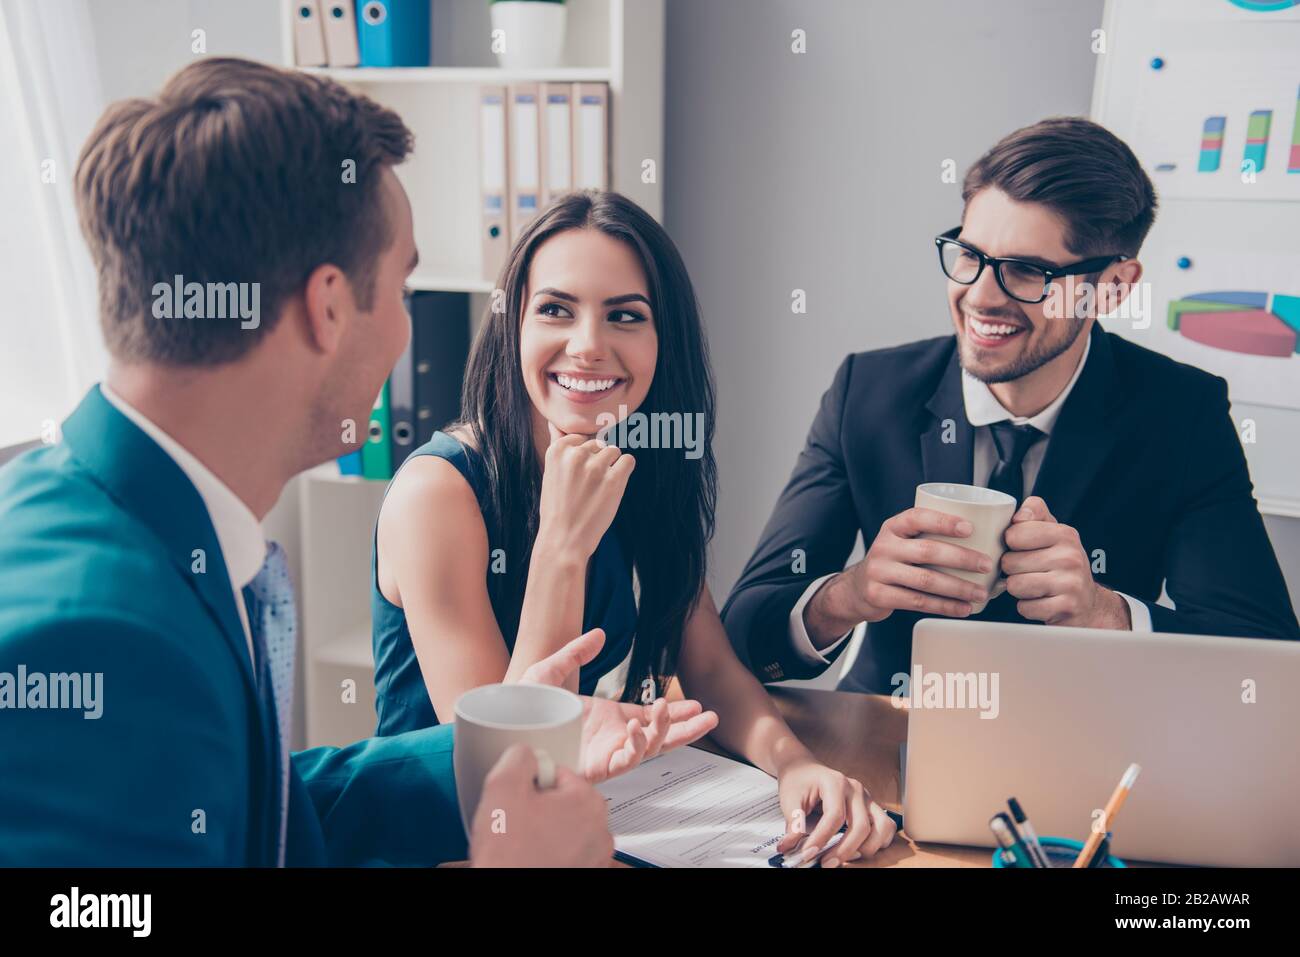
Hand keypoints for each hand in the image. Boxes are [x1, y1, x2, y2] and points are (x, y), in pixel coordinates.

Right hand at [469, 744, 613, 866]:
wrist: (504, 892)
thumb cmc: (509, 855)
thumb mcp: (502, 788)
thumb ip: (519, 757)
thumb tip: (527, 753)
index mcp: (587, 800)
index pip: (558, 773)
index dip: (531, 784)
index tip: (520, 801)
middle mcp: (600, 828)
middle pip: (564, 799)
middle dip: (540, 806)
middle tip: (518, 823)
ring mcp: (596, 855)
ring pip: (566, 826)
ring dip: (546, 829)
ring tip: (524, 842)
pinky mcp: (587, 871)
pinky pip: (569, 850)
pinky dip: (552, 850)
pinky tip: (533, 856)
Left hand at [521, 628, 719, 781]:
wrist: (498, 731)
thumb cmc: (519, 709)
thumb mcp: (548, 670)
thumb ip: (575, 652)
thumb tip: (599, 635)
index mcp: (606, 718)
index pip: (649, 717)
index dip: (674, 712)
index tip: (697, 704)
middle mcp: (609, 738)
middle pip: (658, 737)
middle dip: (686, 730)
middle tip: (710, 717)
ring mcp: (603, 753)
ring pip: (646, 750)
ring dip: (663, 732)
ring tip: (669, 710)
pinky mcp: (593, 768)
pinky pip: (624, 762)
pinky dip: (636, 747)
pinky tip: (637, 728)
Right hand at [535, 421, 634, 560]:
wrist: (563, 540)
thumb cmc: (558, 508)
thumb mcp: (551, 473)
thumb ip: (558, 446)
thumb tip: (555, 422)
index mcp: (557, 451)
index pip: (581, 438)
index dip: (583, 459)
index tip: (577, 478)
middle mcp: (576, 454)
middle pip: (598, 445)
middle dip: (597, 463)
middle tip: (587, 489)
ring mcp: (595, 466)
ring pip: (614, 451)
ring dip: (611, 468)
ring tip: (599, 490)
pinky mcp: (614, 479)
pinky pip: (628, 461)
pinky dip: (624, 472)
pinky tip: (613, 488)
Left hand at [774, 756, 896, 866]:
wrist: (805, 768)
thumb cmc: (799, 781)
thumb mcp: (789, 799)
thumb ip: (793, 823)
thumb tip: (789, 847)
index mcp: (835, 783)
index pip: (834, 816)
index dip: (822, 838)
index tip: (808, 853)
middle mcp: (856, 790)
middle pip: (861, 826)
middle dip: (845, 850)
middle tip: (826, 863)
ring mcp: (867, 798)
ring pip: (882, 828)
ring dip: (866, 848)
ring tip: (845, 857)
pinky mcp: (871, 807)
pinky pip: (886, 828)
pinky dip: (878, 843)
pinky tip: (859, 850)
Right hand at [845, 507, 993, 621]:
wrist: (858, 588)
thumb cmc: (893, 562)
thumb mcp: (902, 542)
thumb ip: (928, 538)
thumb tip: (982, 541)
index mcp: (892, 527)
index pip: (917, 518)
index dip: (944, 522)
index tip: (969, 528)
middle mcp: (883, 546)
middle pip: (927, 551)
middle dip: (962, 558)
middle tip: (986, 565)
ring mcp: (879, 571)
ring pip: (925, 580)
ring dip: (958, 588)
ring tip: (980, 593)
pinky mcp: (879, 595)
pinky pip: (918, 602)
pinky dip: (945, 606)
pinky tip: (962, 608)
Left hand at [1001, 496, 1130, 628]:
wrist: (1087, 601)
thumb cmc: (1061, 563)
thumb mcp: (1052, 531)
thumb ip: (1034, 512)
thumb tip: (1019, 516)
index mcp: (1065, 534)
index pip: (1013, 535)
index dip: (1010, 545)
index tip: (1023, 549)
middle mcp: (1070, 557)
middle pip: (1009, 562)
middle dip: (1013, 570)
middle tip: (1031, 572)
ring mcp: (1071, 583)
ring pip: (1014, 585)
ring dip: (1018, 589)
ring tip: (1035, 586)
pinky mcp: (1066, 607)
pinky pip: (1024, 607)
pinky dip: (1027, 607)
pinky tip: (1042, 601)